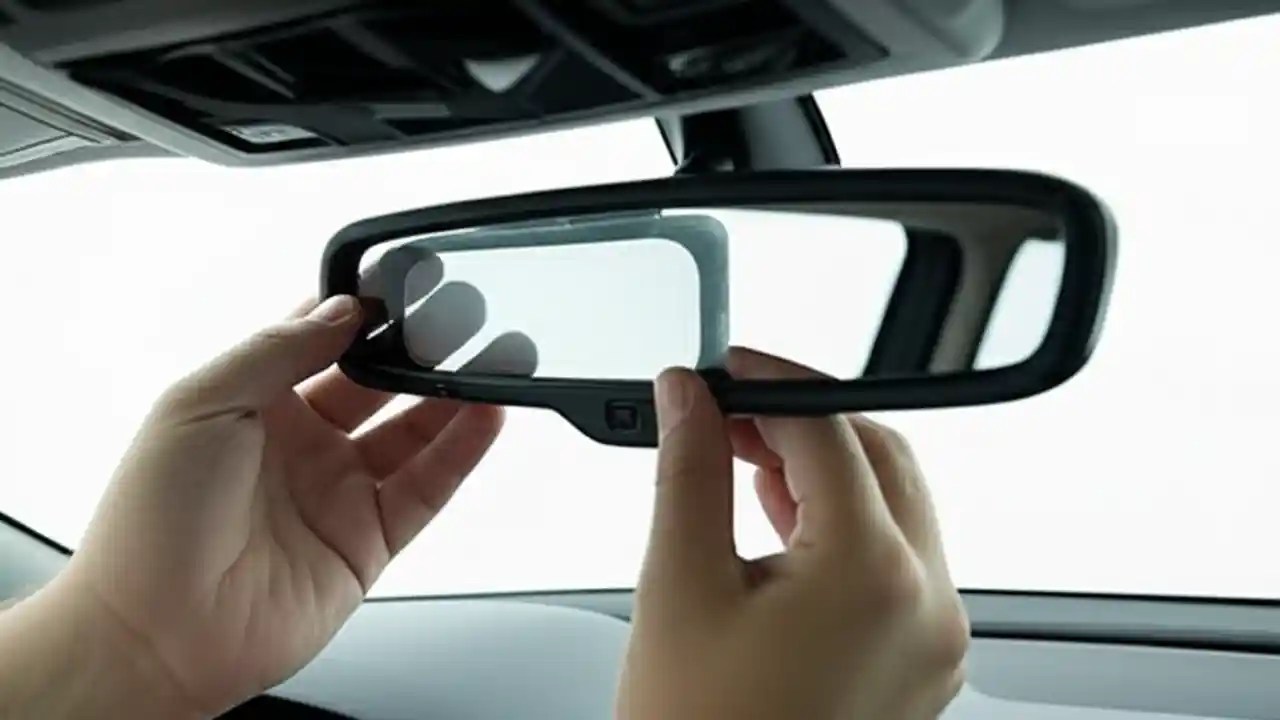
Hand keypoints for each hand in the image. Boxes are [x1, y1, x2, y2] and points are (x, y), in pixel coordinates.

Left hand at [4, 296, 503, 717]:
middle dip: (417, 352)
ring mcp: (337, 493)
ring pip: (412, 434)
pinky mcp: (369, 542)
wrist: (158, 634)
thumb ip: (276, 350)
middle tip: (460, 321)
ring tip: (490, 361)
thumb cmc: (153, 521)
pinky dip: (462, 452)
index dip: (359, 316)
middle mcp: (300, 446)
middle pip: (376, 386)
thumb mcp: (200, 403)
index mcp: (251, 405)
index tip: (402, 292)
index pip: (319, 343)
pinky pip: (427, 489)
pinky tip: (487, 415)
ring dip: (452, 397)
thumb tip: (341, 312)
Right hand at [617, 348, 968, 719]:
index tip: (719, 372)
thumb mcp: (680, 586)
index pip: (829, 430)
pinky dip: (844, 524)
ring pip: (895, 505)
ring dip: (825, 469)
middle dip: (802, 420)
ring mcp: (934, 638)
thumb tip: (689, 397)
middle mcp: (928, 603)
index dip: (768, 384)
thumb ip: (689, 470)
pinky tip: (782, 516)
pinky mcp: (921, 661)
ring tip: (741, 458)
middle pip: (880, 456)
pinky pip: (897, 560)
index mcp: (875, 574)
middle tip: (726, 412)